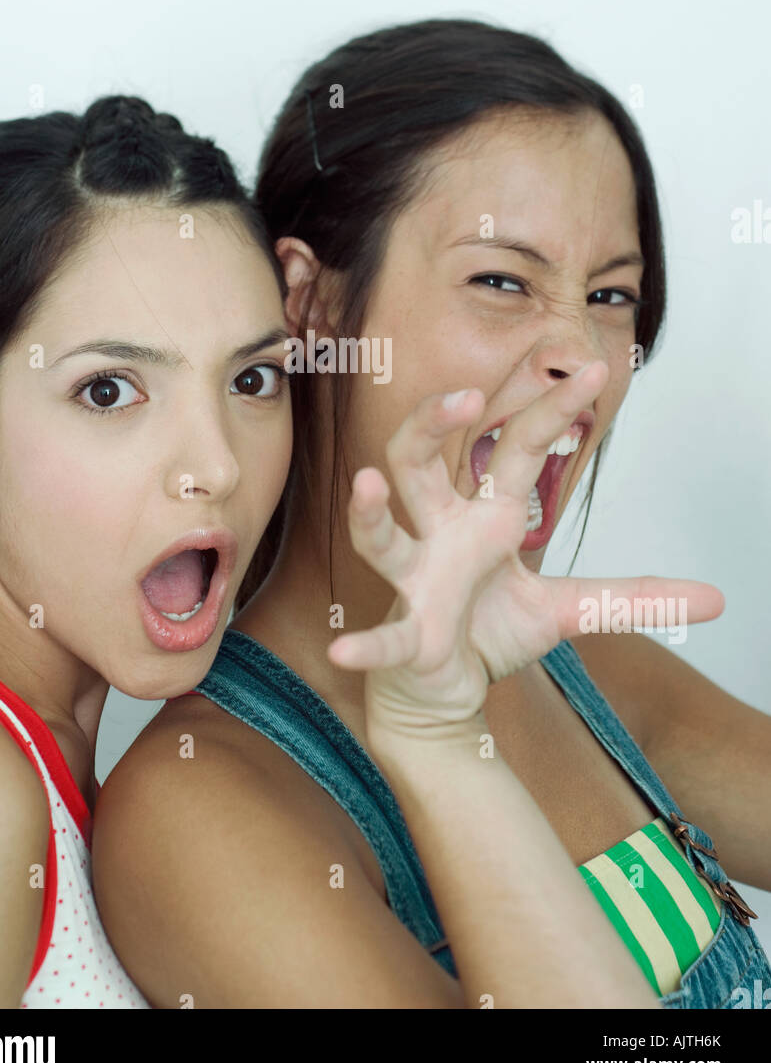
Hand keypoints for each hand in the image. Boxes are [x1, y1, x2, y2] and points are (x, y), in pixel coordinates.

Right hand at [328, 362, 723, 740]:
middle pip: (422, 461)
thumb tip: (717, 598)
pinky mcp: (406, 636)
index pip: (513, 447)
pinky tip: (345, 649)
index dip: (548, 408)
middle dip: (435, 424)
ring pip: (382, 531)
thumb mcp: (569, 610)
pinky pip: (383, 635)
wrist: (441, 693)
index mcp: (484, 517)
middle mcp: (441, 535)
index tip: (593, 369)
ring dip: (372, 509)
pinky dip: (366, 643)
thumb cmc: (488, 632)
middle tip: (470, 397)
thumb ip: (632, 597)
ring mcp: (416, 581)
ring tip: (371, 481)